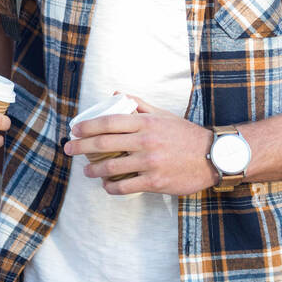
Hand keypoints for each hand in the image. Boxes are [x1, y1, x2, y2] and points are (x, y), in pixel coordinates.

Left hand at [64, 92, 215, 196]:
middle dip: (81, 147)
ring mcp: (149, 163)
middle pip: (104, 144)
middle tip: (69, 149)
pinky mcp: (154, 182)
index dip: (88, 126)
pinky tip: (107, 185)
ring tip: (87, 171)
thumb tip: (115, 94)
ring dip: (93, 170)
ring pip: (111, 167)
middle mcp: (145, 141)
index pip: (109, 122)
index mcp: (146, 122)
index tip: (75, 130)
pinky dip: (111, 187)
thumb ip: (139, 104)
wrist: (212, 156)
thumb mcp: (163, 115)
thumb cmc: (186, 135)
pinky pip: (124, 186)